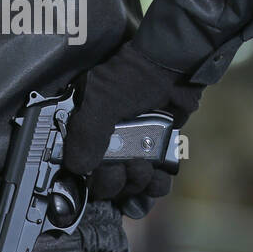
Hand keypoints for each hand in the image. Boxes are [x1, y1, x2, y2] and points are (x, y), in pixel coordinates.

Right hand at [62, 41, 201, 210]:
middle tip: (124, 167)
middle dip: (114, 181)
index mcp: (84, 127)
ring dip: (136, 182)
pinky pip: (154, 181)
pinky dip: (156, 183)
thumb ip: (87, 133)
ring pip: (129, 185)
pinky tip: (158, 174)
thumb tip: (76, 167)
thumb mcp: (102, 99)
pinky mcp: (156, 152)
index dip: (84, 178)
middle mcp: (105, 142)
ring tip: (143, 166)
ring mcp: (131, 149)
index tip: (94, 177)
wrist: (176, 67)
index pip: (76, 165)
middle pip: (103, 182)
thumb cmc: (134, 76)